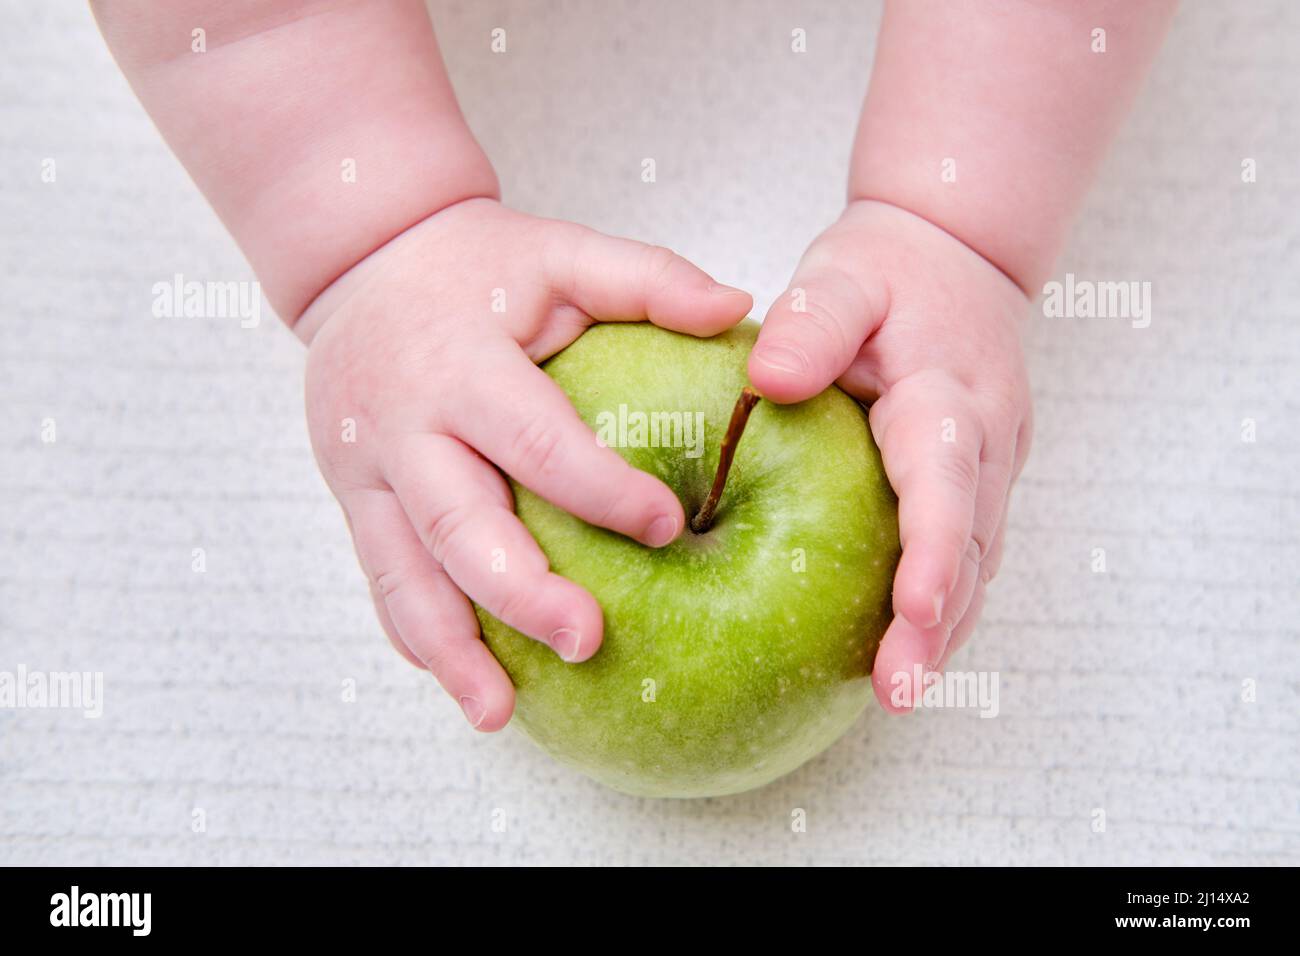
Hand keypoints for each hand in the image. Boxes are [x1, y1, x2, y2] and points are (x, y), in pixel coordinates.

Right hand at [302, 198, 751, 728]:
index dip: (599, 488)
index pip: (535, 438)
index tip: (668, 528)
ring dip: (451, 649)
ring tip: (499, 714)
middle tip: (588, 641)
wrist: (361, 263)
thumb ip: (647, 278)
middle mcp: (403, 425)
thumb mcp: (562, 251)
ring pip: (404, 573)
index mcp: (461, 363)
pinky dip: (418, 635)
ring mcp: (364, 470)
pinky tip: (460, 680)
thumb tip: (740, 310)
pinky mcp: (349, 499)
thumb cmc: (479, 266)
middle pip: (458, 523)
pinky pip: (382, 579)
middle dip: (519, 593)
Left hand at [747, 199, 1031, 711]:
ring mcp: (988, 468)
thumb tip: (767, 383)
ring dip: (945, 629)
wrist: (954, 257)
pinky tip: (903, 649)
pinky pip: (965, 553)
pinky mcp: (975, 484)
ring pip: (977, 562)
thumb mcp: (843, 277)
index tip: (917, 607)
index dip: (934, 548)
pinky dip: (942, 604)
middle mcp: (983, 441)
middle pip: (971, 545)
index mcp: (947, 394)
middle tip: (898, 690)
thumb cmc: (888, 271)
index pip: (946, 479)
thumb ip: (813, 322)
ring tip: (898, 691)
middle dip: (940, 623)